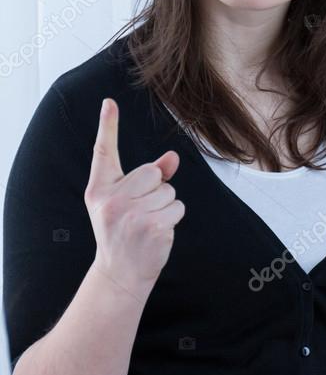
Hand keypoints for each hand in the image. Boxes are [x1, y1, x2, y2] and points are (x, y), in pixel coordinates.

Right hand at [84, 98, 185, 298]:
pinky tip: (156, 232)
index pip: (103, 152)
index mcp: (99, 190)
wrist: (120, 272)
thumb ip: (146, 179)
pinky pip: (177, 207)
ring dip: (165, 206)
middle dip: (156, 189)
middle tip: (140, 212)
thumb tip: (172, 159)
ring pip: (169, 191)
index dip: (107, 125)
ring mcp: (131, 213)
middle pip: (153, 172)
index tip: (109, 102)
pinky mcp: (151, 225)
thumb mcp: (125, 203)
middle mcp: (111, 199)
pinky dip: (173, 218)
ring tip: (146, 224)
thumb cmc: (122, 232)